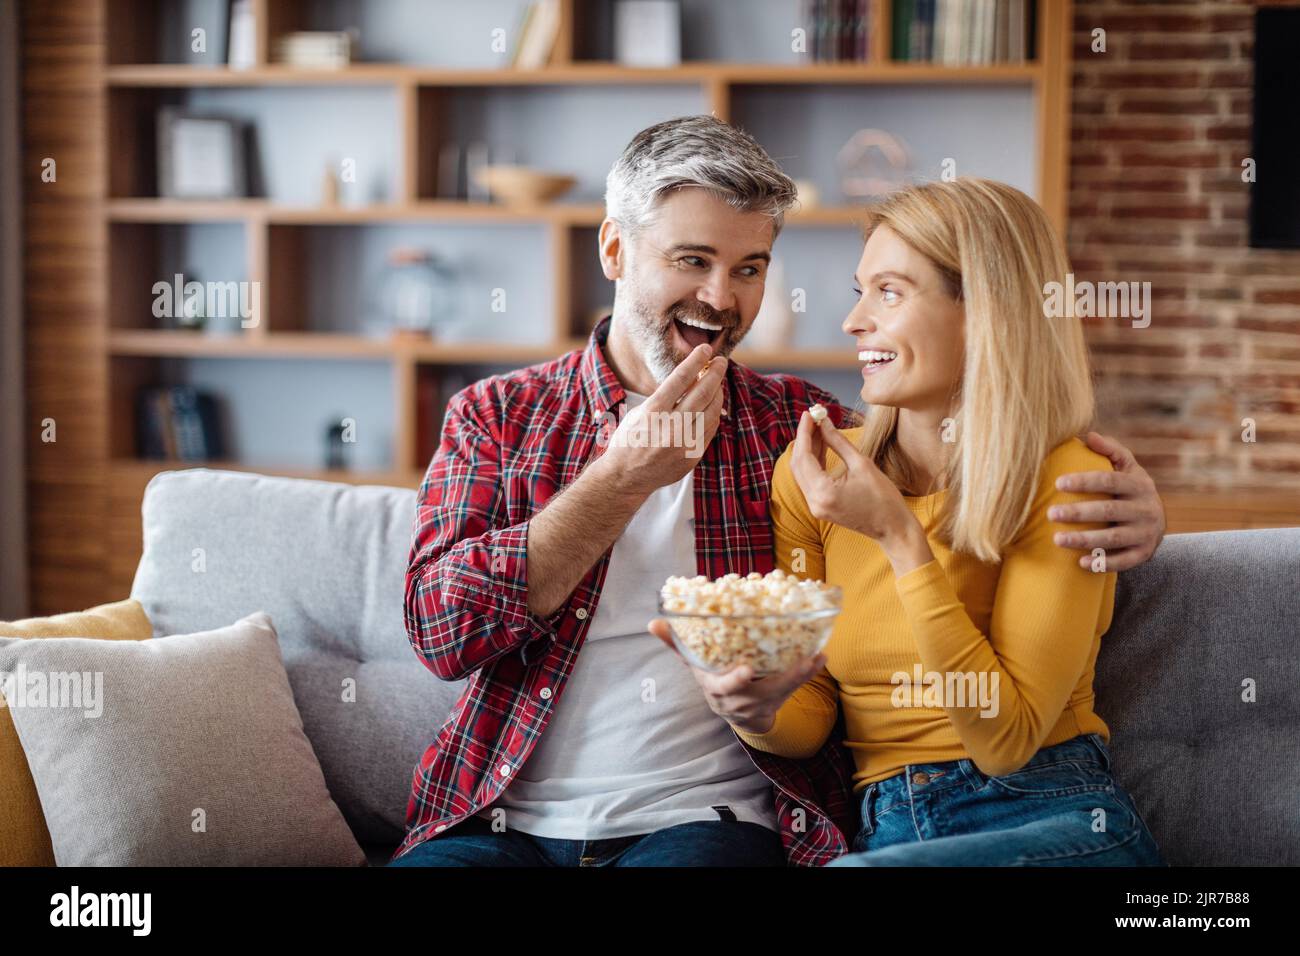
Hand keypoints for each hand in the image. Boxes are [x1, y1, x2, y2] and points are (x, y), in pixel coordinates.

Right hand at [593, 344, 726, 495]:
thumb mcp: (639, 412)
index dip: (696, 360)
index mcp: (652, 412)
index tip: (706, 349)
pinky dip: (715, 412)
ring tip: (718, 381)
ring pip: (713, 410)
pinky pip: (711, 428)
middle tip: (721, 361)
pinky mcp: (693, 456)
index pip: (680, 378)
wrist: (626, 477)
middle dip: (715, 372)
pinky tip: (714, 403)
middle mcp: (670, 427)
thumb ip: (663, 397)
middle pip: (703, 392)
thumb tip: (690, 378)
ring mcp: (684, 444)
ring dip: (718, 391)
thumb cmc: (629, 439)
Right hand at [647, 618, 824, 734]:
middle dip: (782, 679)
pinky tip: (820, 656)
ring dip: (803, 673)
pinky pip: (795, 686)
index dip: (735, 680)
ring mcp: (763, 701)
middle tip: (800, 662)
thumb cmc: (714, 680)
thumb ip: (676, 645)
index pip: (726, 686)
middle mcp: (743, 699)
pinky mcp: (779, 698)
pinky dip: (808, 672)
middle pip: (765, 690)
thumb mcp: (695, 666)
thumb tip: (653, 623)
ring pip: (786, 688)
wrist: (736, 713)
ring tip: (816, 655)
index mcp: (719, 689)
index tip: (745, 670)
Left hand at [788, 411, 931, 574]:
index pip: (804, 456)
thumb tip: (824, 422)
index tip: (809, 413)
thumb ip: (838, 442)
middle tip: (812, 418)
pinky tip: (821, 446)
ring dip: (808, 449)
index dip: (804, 432)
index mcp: (823, 492)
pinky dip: (813, 463)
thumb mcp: (862, 464)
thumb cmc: (883, 497)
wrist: (893, 528)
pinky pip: (810, 481)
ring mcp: (815, 507)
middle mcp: (814, 502)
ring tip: (818, 427)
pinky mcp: (820, 507)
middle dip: (804, 439)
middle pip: (798, 464)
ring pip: (802, 472)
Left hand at [1049, 431, 1166, 571]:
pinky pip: (1124, 561)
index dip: (1085, 481)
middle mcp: (1146, 508)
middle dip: (1079, 512)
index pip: (1110, 480)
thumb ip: (1110, 450)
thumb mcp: (1127, 467)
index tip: (1058, 483)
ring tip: (1057, 539)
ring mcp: (1146, 533)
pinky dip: (1103, 563)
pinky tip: (1080, 563)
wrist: (1155, 522)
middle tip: (1051, 513)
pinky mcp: (1144, 554)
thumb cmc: (1130, 489)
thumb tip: (1089, 435)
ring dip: (1085, 540)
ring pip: (1114, 538)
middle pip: (1109, 510)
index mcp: (1138, 484)